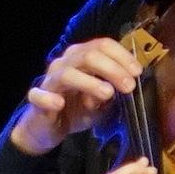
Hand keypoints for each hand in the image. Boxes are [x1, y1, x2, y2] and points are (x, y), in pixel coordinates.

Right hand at [9, 36, 142, 155]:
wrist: (49, 127)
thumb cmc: (77, 109)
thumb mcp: (101, 100)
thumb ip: (112, 91)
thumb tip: (124, 84)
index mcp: (82, 58)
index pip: (102, 45)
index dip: (122, 56)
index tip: (137, 72)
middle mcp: (65, 63)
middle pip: (89, 55)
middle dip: (112, 69)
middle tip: (129, 86)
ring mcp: (49, 81)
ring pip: (68, 73)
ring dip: (90, 82)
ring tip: (107, 94)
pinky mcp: (37, 99)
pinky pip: (39, 95)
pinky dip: (49, 98)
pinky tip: (59, 104)